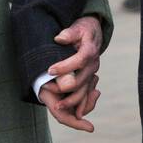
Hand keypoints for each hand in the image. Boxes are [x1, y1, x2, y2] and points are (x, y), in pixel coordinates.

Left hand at [39, 15, 102, 131]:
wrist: (95, 33)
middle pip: (81, 80)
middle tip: (47, 89)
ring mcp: (92, 74)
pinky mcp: (90, 80)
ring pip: (84, 92)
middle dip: (64, 87)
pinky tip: (75, 115)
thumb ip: (69, 33)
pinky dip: (82, 106)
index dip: (65, 66)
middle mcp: (93, 65)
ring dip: (71, 101)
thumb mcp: (77, 27)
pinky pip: (87, 96)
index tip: (49, 70)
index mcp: (89, 51)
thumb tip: (59, 38)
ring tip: (57, 107)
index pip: (79, 61)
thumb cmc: (83, 29)